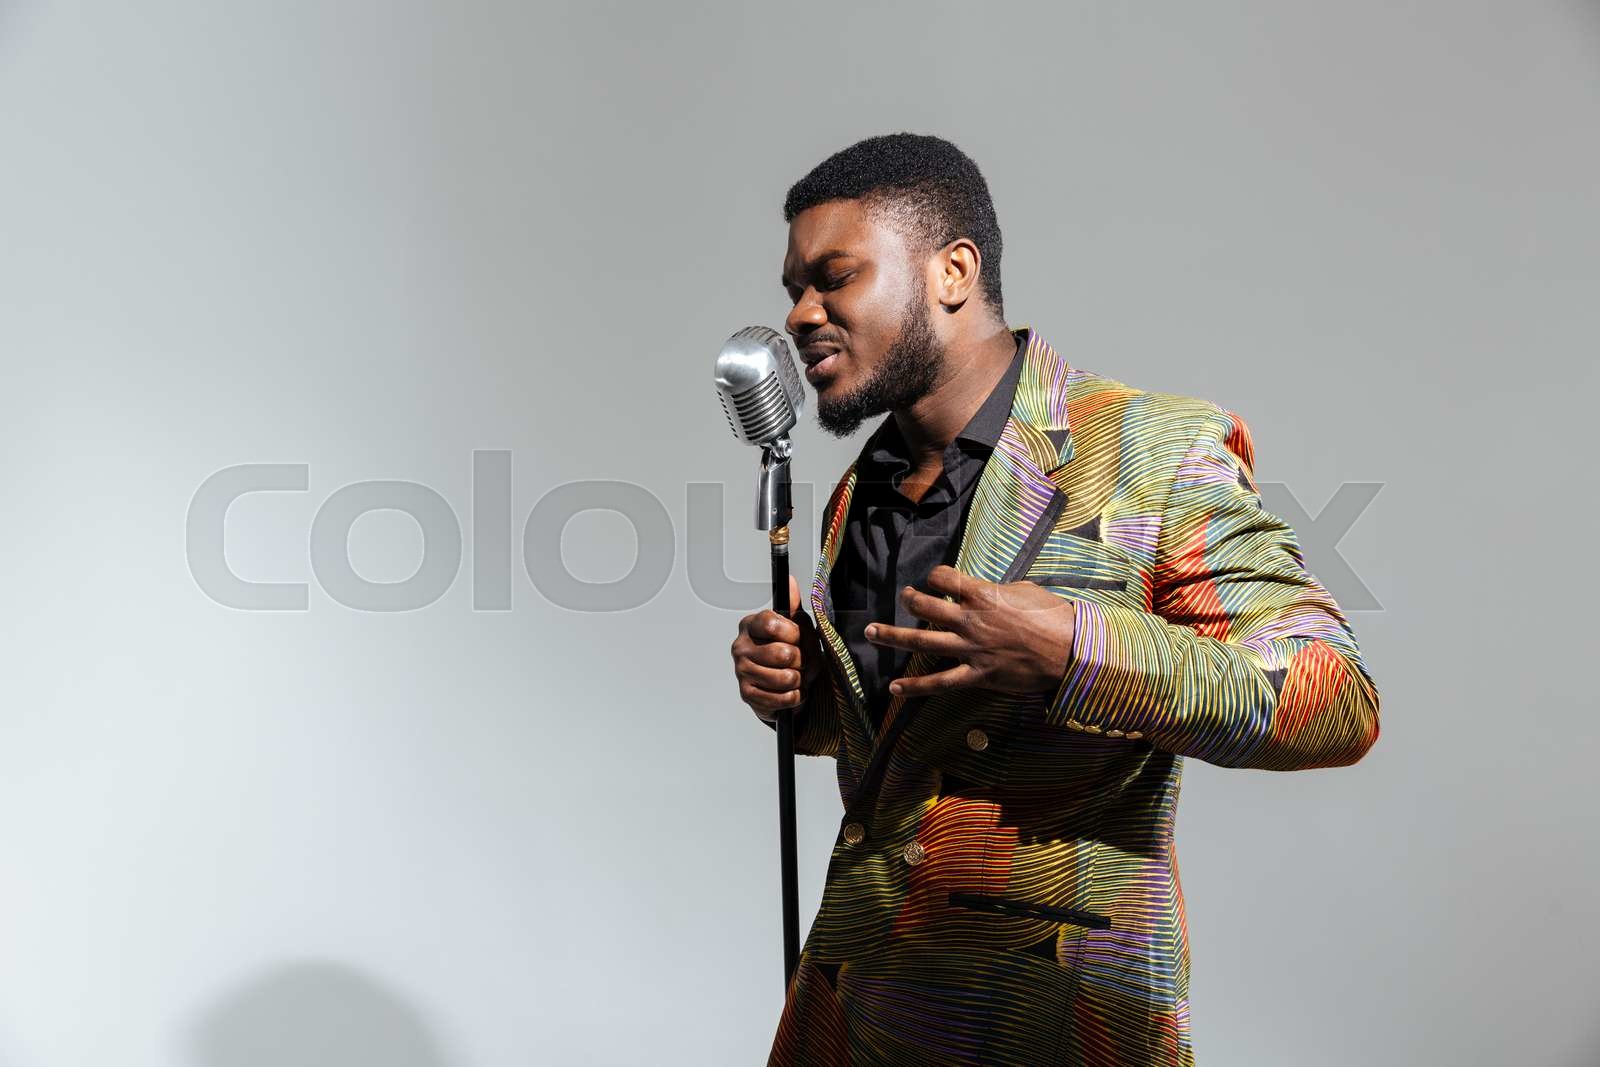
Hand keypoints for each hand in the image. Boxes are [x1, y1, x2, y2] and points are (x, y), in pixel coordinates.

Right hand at [730, 575, 823, 723]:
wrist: (783, 686)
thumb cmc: (789, 652)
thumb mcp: (796, 627)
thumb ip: (793, 606)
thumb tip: (789, 581)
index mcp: (751, 625)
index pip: (772, 624)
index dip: (794, 633)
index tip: (799, 637)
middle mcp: (741, 646)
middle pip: (783, 653)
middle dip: (803, 660)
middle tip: (804, 662)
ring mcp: (741, 671)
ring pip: (786, 677)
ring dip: (801, 680)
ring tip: (798, 677)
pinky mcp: (747, 694)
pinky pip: (783, 698)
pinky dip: (795, 697)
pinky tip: (791, 691)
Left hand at [865, 564, 1076, 698]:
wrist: (1072, 650)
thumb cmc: (1054, 616)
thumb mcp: (1026, 591)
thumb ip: (999, 591)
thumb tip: (989, 591)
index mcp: (982, 595)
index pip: (945, 578)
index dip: (937, 576)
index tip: (937, 580)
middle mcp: (971, 620)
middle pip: (926, 607)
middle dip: (910, 600)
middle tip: (903, 598)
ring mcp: (971, 649)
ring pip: (923, 642)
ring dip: (893, 636)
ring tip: (870, 632)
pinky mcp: (978, 675)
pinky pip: (941, 682)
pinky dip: (916, 687)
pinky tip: (895, 688)